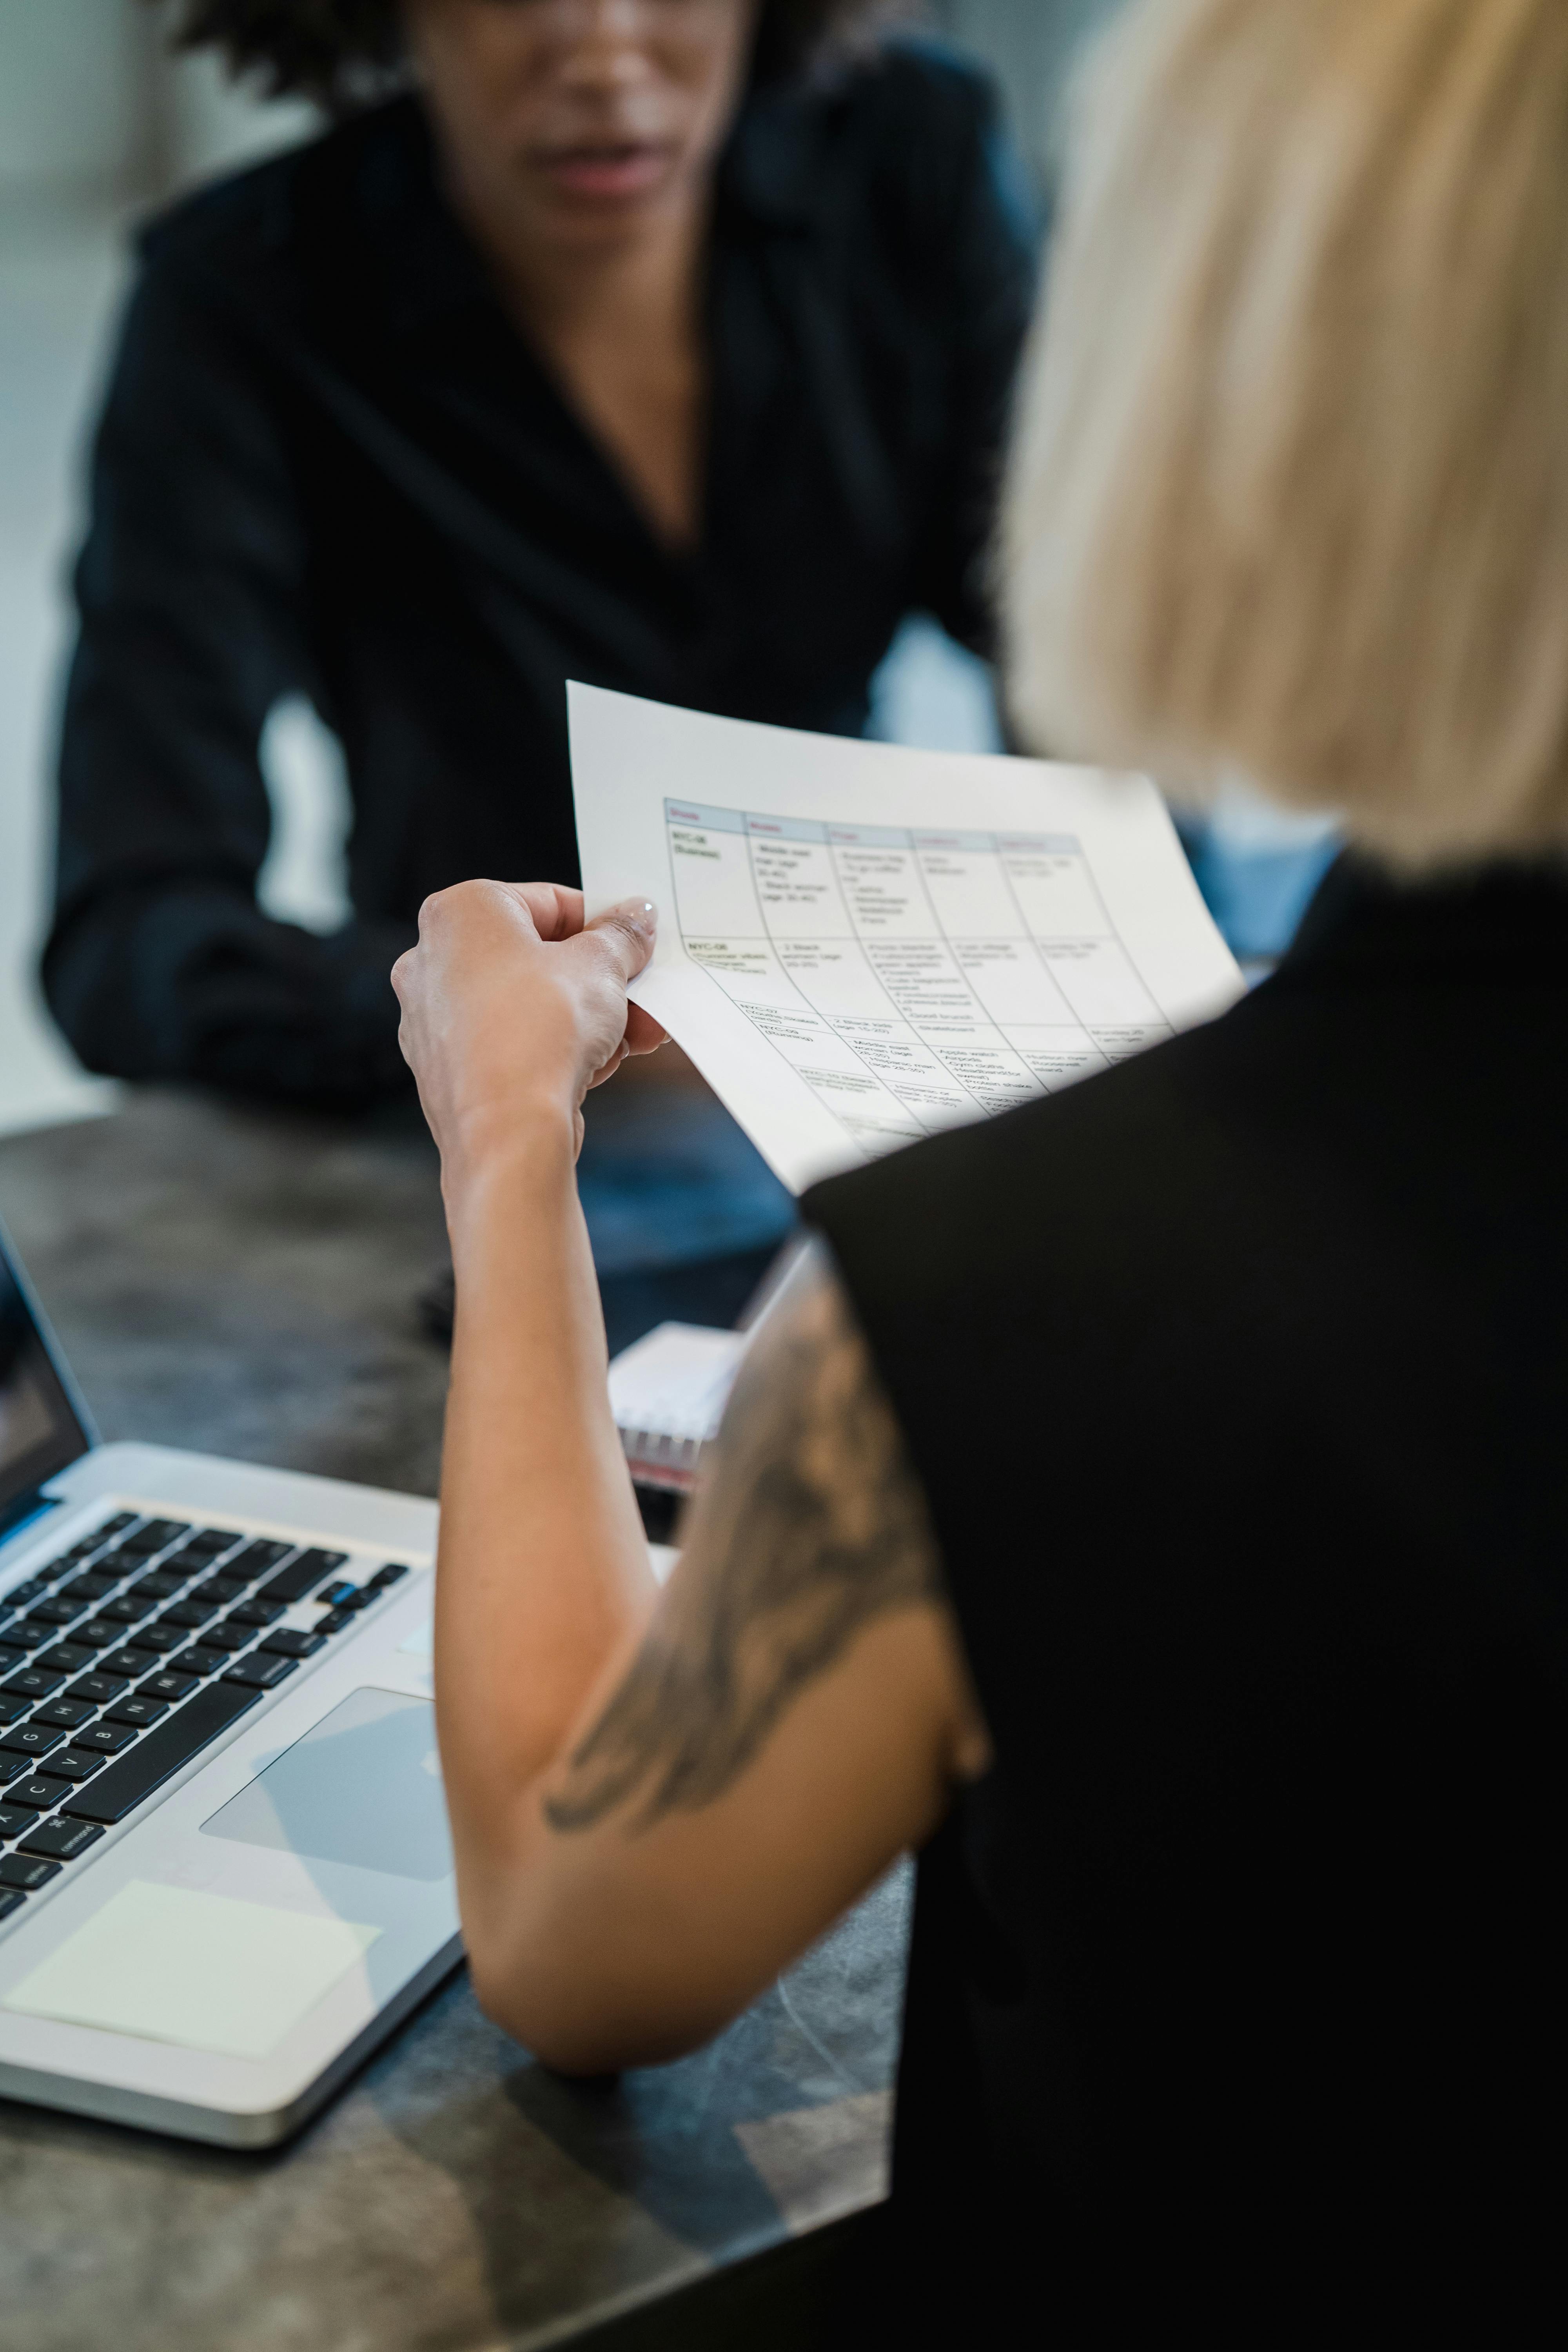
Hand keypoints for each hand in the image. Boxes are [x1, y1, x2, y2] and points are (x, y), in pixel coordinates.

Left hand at [391, 880, 665, 1174]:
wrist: (507, 1132)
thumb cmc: (542, 1030)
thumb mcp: (602, 966)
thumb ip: (621, 936)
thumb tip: (635, 919)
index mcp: (461, 912)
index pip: (549, 902)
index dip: (604, 926)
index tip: (637, 947)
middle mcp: (432, 959)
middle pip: (539, 958)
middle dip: (602, 982)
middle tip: (646, 997)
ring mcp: (432, 1018)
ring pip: (528, 1006)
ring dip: (589, 1020)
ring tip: (636, 1039)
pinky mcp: (446, 1070)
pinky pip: (511, 1045)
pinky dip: (553, 1051)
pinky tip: (595, 1068)